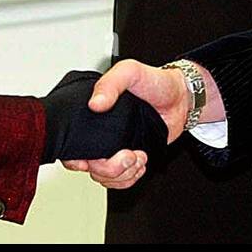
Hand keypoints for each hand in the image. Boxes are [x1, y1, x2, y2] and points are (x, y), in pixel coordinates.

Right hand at [61, 59, 193, 188]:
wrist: (180, 97)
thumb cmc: (154, 82)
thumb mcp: (130, 72)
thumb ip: (111, 83)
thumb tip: (95, 104)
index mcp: (93, 113)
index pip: (71, 142)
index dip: (74, 158)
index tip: (88, 162)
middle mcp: (100, 132)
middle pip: (89, 166)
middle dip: (109, 168)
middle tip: (128, 155)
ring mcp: (114, 147)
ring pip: (104, 177)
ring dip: (123, 174)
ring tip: (138, 157)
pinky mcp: (128, 156)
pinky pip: (120, 180)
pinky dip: (129, 178)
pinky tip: (138, 163)